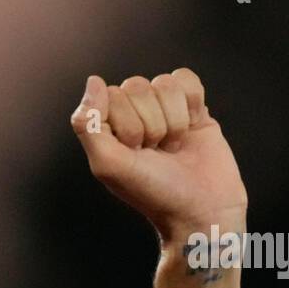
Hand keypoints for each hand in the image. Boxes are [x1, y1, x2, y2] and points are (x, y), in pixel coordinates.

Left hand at [69, 69, 247, 245]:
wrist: (200, 208)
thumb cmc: (153, 192)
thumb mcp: (108, 165)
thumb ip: (88, 124)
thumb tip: (93, 81)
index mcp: (108, 127)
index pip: (111, 95)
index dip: (127, 123)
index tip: (135, 152)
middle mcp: (133, 114)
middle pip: (137, 86)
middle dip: (151, 123)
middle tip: (156, 153)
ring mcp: (163, 109)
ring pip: (164, 83)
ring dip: (173, 119)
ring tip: (173, 147)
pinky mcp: (193, 107)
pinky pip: (186, 79)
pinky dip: (192, 104)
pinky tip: (191, 128)